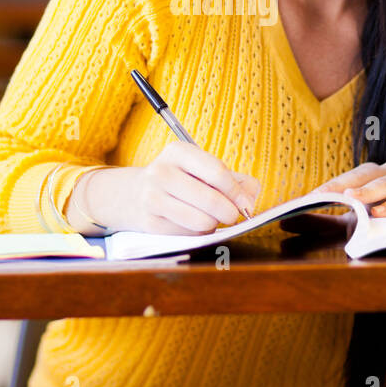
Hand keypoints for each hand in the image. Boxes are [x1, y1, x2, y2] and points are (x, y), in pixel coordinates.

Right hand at [133, 140, 260, 235]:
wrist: (134, 194)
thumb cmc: (179, 180)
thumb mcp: (201, 169)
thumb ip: (234, 180)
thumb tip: (251, 197)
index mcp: (178, 152)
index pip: (217, 171)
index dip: (236, 191)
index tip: (245, 203)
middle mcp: (161, 172)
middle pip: (210, 199)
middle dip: (229, 212)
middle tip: (232, 215)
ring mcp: (152, 198)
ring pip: (201, 221)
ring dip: (213, 224)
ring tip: (210, 218)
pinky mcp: (150, 222)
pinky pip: (188, 234)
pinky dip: (196, 233)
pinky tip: (191, 223)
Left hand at [315, 159, 385, 222]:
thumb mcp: (353, 228)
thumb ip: (324, 224)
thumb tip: (288, 223)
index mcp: (375, 178)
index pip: (351, 177)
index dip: (333, 185)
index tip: (311, 198)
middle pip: (368, 173)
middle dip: (346, 184)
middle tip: (326, 195)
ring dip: (371, 190)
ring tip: (354, 200)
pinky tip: (382, 212)